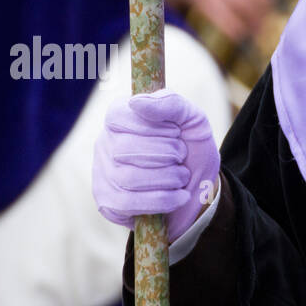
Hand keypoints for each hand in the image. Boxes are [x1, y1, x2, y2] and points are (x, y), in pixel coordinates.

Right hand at [93, 90, 220, 242]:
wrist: (201, 188)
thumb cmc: (192, 149)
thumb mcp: (193, 120)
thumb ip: (171, 103)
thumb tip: (136, 102)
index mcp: (120, 117)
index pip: (119, 116)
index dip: (154, 127)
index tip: (176, 133)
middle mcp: (105, 143)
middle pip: (124, 149)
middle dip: (167, 154)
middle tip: (181, 156)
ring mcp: (103, 174)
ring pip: (127, 178)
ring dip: (168, 178)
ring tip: (182, 176)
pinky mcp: (108, 203)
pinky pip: (128, 203)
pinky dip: (163, 200)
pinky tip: (179, 196)